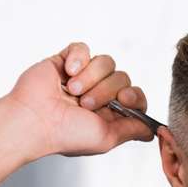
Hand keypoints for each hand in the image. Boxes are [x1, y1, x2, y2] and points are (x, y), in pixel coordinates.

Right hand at [0, 41, 153, 159]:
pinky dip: (79, 58)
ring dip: (91, 77)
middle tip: (85, 103)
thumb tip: (154, 130)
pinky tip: (68, 72)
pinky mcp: (65, 61)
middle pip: (122, 77)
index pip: (135, 95)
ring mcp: (82, 76)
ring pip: (106, 62)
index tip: (124, 100)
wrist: (34, 120)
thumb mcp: (107, 138)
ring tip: (73, 91)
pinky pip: (83, 48)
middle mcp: (97, 93)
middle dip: (106, 90)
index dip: (134, 95)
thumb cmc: (65, 134)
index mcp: (108, 112)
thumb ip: (132, 130)